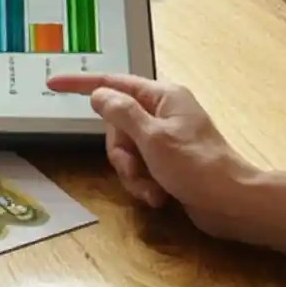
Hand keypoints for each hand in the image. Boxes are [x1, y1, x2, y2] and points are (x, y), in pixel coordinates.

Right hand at [47, 73, 259, 235]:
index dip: (81, 83)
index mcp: (162, 97)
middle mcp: (162, 112)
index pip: (112, 82)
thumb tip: (98, 95)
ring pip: (125, 150)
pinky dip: (143, 183)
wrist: (232, 204)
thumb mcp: (152, 138)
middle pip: (116, 125)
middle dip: (120, 153)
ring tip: (151, 189)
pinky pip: (138, 166)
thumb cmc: (197, 166)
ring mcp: (164, 137)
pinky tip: (158, 196)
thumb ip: (121, 112)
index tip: (53, 83)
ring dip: (132, 173)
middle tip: (135, 168)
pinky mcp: (167, 161)